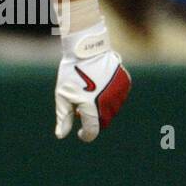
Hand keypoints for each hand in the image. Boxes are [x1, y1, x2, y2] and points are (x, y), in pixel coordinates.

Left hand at [55, 28, 130, 142]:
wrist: (87, 49)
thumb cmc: (71, 74)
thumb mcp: (62, 96)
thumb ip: (63, 118)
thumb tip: (60, 135)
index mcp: (91, 107)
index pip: (92, 131)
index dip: (86, 135)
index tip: (80, 133)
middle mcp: (108, 102)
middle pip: (104, 122)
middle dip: (94, 121)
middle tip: (81, 112)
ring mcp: (119, 93)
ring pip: (113, 110)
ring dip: (103, 110)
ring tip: (89, 98)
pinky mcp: (125, 84)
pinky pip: (119, 98)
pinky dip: (111, 99)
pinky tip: (100, 89)